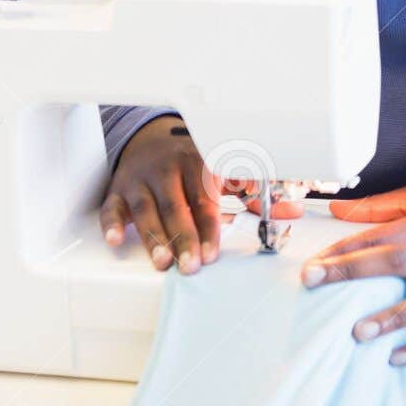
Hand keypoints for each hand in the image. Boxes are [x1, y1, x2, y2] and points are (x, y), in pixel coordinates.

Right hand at [101, 116, 303, 273]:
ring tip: (162, 262)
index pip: (204, 197)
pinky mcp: (117, 189)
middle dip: (183, 238)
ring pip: (145, 208)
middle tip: (190, 265)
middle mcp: (166, 168)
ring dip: (153, 237)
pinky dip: (112, 223)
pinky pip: (112, 206)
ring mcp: (139, 178)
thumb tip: (293, 211)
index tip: (212, 253)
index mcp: (196, 162)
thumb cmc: (191, 164)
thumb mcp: (221, 173)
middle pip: (175, 206)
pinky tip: (117, 240)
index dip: (209, 227)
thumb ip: (253, 196)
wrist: (150, 140)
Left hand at [301, 179, 405, 364]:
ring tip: (359, 332)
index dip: (342, 248)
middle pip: (393, 263)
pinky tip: (399, 358)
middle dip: (350, 272)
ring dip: (393, 318)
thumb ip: (382, 204)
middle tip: (313, 282)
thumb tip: (337, 210)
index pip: (378, 236)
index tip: (311, 263)